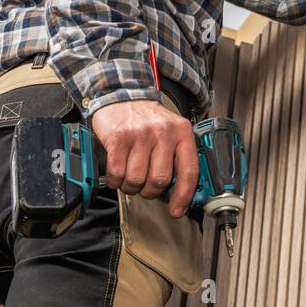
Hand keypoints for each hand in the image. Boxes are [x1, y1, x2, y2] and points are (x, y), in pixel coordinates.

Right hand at [90, 98, 198, 217]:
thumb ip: (178, 156)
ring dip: (131, 187)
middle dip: (150, 192)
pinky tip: (117, 176)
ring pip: (137, 179)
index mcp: (183, 133)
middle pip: (160, 180)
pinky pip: (117, 173)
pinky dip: (116, 181)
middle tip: (145, 188)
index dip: (183, 196)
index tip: (177, 210)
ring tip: (130, 180)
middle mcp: (164, 133)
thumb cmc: (149, 120)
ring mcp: (141, 135)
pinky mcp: (119, 138)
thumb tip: (179, 192)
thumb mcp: (172, 132)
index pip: (189, 171)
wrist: (123, 96)